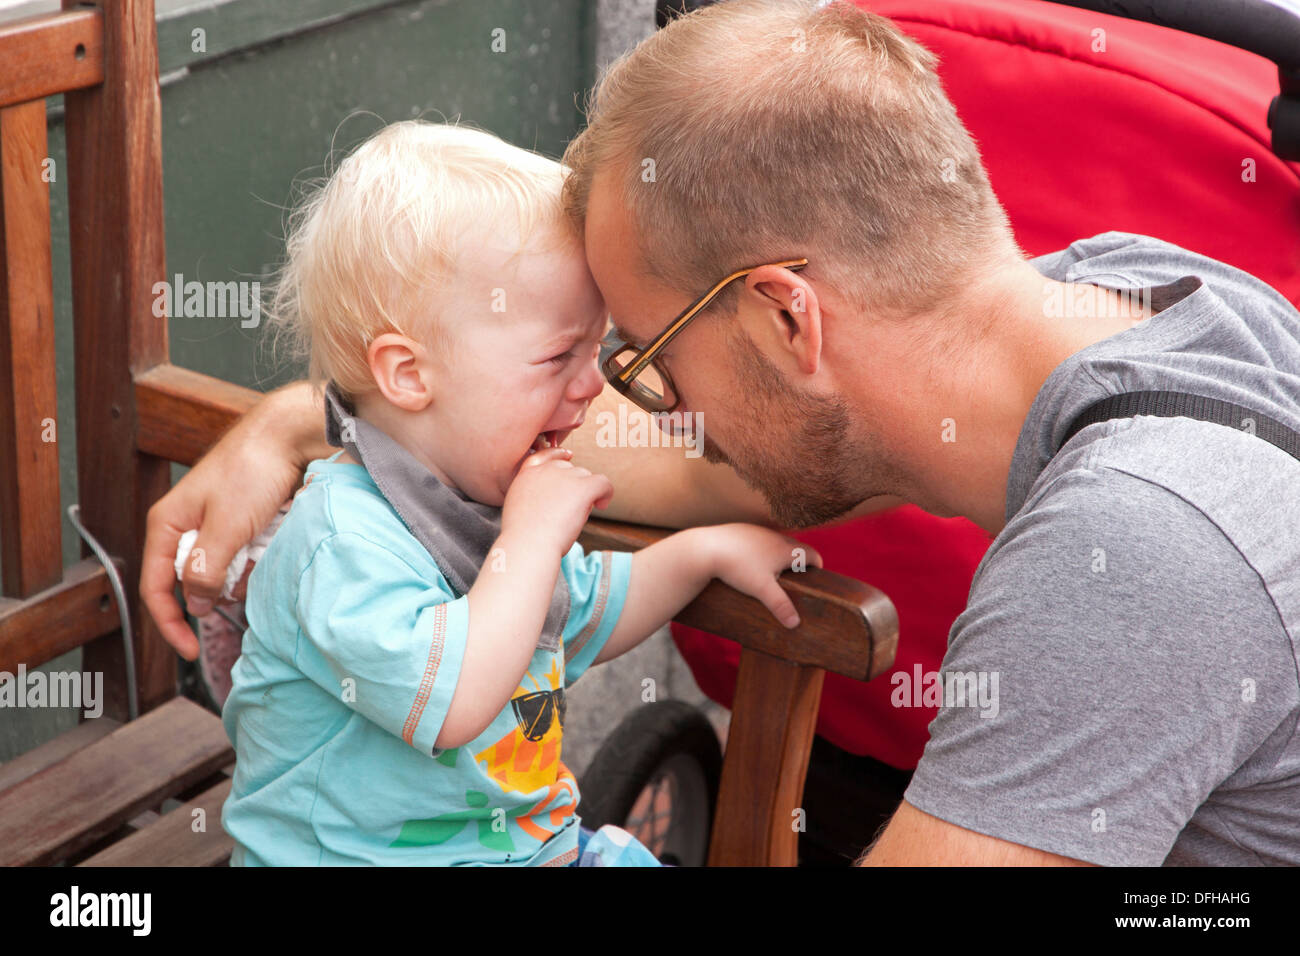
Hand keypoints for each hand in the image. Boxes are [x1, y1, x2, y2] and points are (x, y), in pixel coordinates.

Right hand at [141, 391, 311, 659]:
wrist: (289, 435)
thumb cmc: (254, 469)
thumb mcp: (227, 527)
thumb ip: (207, 570)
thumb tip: (196, 605)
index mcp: (167, 523)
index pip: (156, 586)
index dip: (170, 623)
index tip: (190, 649)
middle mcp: (187, 525)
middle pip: (191, 581)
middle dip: (217, 591)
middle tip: (244, 585)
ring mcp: (216, 524)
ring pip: (222, 571)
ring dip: (242, 573)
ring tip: (263, 549)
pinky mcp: (243, 523)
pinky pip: (245, 557)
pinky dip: (258, 559)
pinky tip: (271, 543)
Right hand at [501, 447, 613, 556]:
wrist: (529, 546)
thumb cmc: (524, 539)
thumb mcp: (519, 510)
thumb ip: (534, 497)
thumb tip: (556, 499)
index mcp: (527, 476)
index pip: (543, 456)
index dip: (558, 455)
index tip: (569, 456)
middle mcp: (546, 471)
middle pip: (569, 469)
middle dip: (573, 485)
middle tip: (570, 509)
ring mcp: (565, 476)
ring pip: (585, 477)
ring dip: (586, 492)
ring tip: (577, 516)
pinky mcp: (583, 487)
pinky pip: (603, 483)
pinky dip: (606, 492)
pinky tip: (602, 505)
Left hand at [698, 523, 821, 627]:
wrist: (707, 548)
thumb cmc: (738, 568)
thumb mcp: (762, 590)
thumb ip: (780, 605)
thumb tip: (795, 623)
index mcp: (785, 549)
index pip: (811, 553)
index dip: (817, 564)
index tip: (818, 574)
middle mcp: (775, 536)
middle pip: (796, 546)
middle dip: (800, 559)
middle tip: (799, 576)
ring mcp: (758, 531)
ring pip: (777, 541)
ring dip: (781, 553)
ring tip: (776, 571)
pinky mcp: (743, 530)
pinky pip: (760, 539)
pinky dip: (763, 549)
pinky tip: (752, 561)